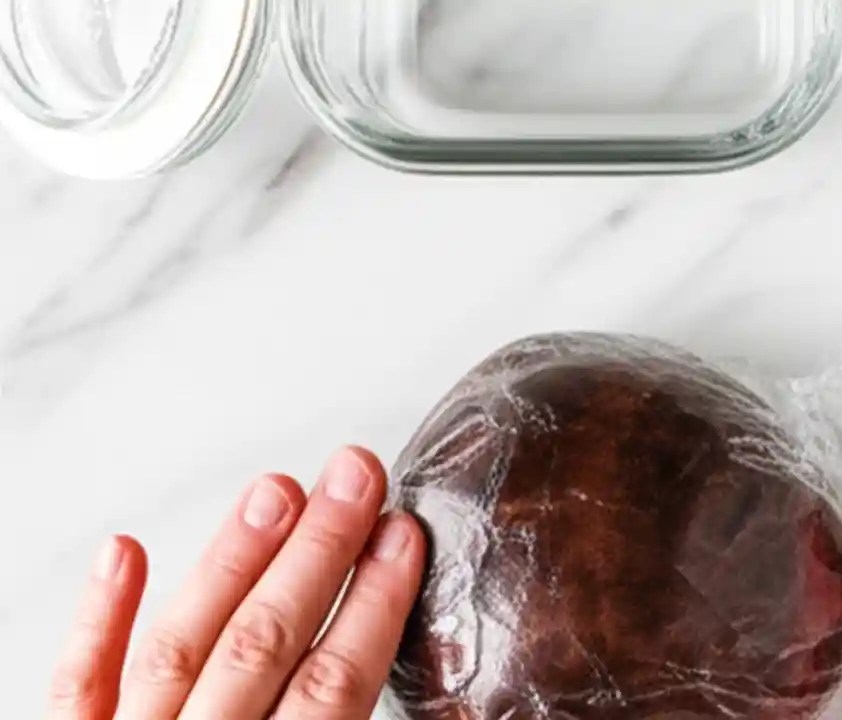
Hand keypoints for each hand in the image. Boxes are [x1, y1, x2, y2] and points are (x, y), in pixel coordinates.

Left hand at [46, 447, 426, 719]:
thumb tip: (420, 679)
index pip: (334, 686)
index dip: (373, 606)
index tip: (401, 537)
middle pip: (264, 644)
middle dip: (318, 552)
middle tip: (355, 477)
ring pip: (181, 645)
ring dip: (233, 560)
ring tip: (277, 490)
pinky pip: (79, 682)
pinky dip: (99, 616)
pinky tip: (126, 549)